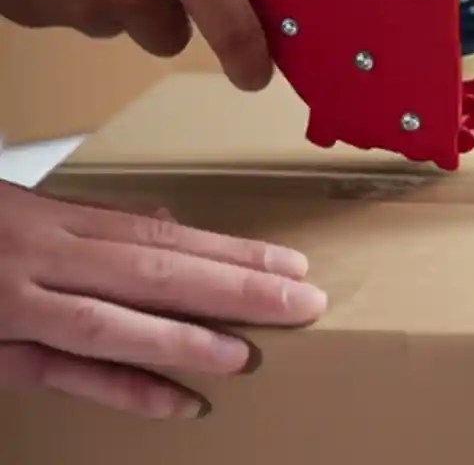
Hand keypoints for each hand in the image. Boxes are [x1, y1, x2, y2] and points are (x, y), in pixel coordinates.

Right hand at [0, 182, 327, 418]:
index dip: (227, 250)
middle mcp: (35, 256)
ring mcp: (7, 304)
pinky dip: (118, 388)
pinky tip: (178, 405)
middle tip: (304, 300)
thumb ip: (88, 220)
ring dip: (183, 337)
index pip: (156, 234)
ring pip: (108, 319)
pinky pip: (54, 371)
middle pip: (151, 268)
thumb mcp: (15, 208)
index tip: (289, 263)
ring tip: (250, 351)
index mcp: (46, 219)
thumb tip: (164, 222)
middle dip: (233, 286)